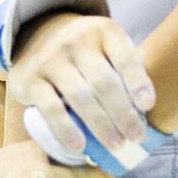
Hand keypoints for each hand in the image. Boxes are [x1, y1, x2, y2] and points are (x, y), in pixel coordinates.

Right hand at [8, 11, 156, 156]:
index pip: (124, 56)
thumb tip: (146, 106)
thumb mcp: (106, 43)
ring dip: (101, 125)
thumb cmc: (83, 48)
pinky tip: (79, 146)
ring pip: (81, 97)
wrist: (35, 33)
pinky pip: (50, 108)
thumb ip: (125, 66)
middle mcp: (76, 41)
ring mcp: (51, 60)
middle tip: (136, 137)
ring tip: (116, 145)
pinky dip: (66, 130)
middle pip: (104, 82)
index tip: (148, 106)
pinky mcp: (29, 79)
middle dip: (123, 113)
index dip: (138, 81)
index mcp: (103, 31)